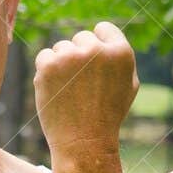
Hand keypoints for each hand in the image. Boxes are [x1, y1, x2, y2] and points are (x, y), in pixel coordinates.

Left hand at [34, 22, 138, 159]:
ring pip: (61, 47)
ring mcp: (71, 56)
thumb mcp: (127, 86)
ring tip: (70, 91)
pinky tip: (57, 91)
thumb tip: (105, 37)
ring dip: (63, 64)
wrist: (84, 143)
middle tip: (82, 84)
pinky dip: (47, 72)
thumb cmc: (108, 117)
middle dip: (80, 56)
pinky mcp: (48, 65)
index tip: (94, 63)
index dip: (98, 44)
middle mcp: (97, 50)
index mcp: (121, 53)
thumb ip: (119, 58)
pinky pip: (44, 56)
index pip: (103, 29)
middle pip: (81, 37)